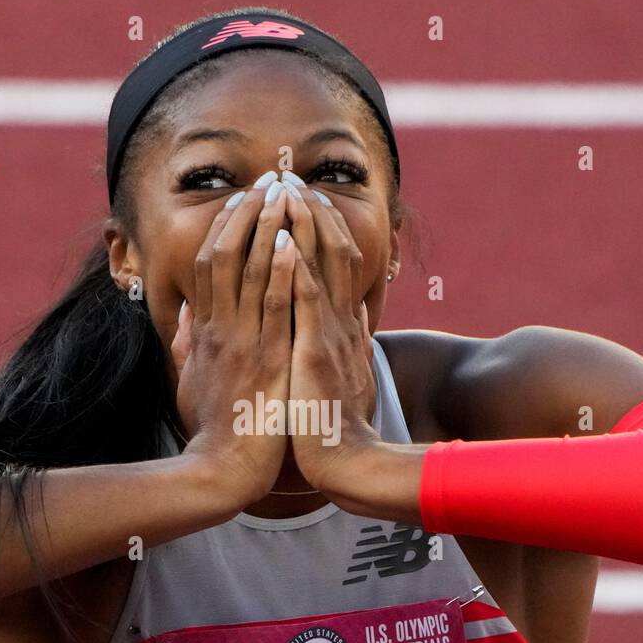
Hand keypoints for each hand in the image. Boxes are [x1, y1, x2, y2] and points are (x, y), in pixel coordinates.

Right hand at [174, 175, 295, 504]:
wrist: (223, 471)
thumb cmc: (213, 432)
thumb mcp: (189, 382)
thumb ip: (186, 345)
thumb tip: (186, 314)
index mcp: (206, 334)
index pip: (209, 266)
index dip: (225, 227)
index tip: (241, 199)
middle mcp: (221, 330)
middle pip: (228, 255)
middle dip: (249, 213)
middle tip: (269, 179)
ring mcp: (244, 344)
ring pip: (252, 273)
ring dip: (269, 229)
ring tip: (285, 193)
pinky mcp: (268, 362)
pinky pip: (276, 309)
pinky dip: (284, 274)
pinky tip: (293, 245)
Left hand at [280, 183, 381, 494]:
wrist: (344, 464)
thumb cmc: (333, 428)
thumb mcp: (343, 380)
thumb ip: (347, 348)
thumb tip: (357, 325)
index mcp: (340, 330)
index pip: (336, 266)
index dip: (321, 228)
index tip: (304, 198)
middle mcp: (338, 325)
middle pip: (331, 252)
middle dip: (311, 212)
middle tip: (290, 177)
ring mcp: (327, 336)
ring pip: (320, 266)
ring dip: (303, 226)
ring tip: (287, 189)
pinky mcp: (314, 353)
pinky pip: (307, 301)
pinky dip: (297, 268)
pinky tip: (284, 239)